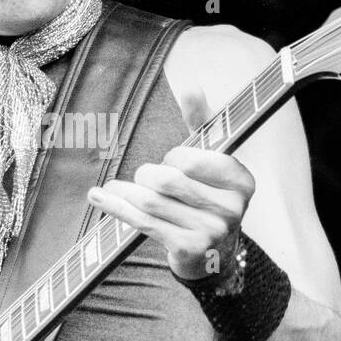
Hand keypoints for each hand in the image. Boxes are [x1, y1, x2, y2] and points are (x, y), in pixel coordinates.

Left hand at [86, 85, 254, 282]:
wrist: (214, 254)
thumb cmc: (207, 196)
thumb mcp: (210, 159)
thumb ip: (202, 122)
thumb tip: (191, 86)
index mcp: (241, 180)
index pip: (193, 159)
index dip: (175, 157)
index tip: (170, 161)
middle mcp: (232, 208)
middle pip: (169, 180)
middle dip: (147, 175)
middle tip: (143, 176)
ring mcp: (211, 232)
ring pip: (152, 202)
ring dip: (124, 192)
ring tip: (113, 187)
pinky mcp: (189, 249)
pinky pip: (143, 223)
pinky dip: (117, 208)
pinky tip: (99, 198)